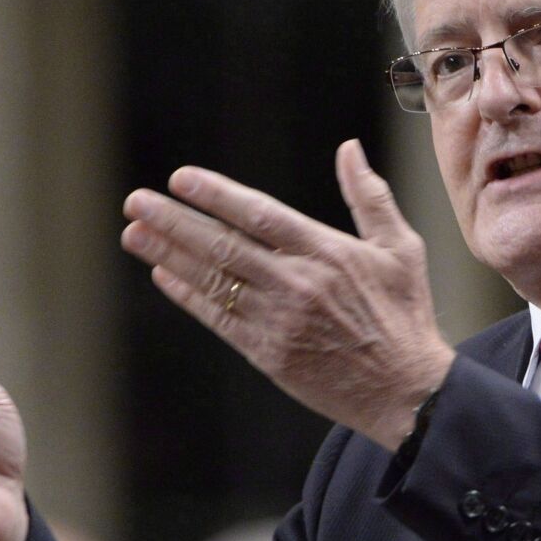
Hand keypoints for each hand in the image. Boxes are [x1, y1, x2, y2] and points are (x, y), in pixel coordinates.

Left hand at [121, 139, 455, 450]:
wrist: (406, 392)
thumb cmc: (404, 317)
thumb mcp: (400, 249)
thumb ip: (370, 197)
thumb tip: (349, 148)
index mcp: (328, 253)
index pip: (260, 214)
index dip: (216, 195)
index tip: (180, 179)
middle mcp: (299, 284)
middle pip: (225, 245)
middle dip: (175, 221)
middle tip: (135, 201)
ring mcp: (280, 321)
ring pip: (215, 281)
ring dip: (169, 255)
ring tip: (134, 233)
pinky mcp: (269, 354)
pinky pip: (220, 319)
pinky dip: (189, 296)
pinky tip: (165, 275)